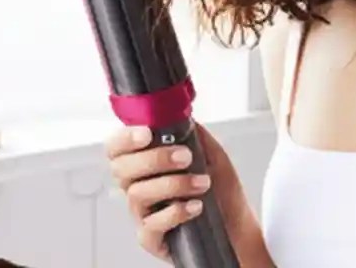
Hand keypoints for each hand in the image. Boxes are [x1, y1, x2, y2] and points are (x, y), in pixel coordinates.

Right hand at [106, 122, 259, 263]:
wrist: (238, 225)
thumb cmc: (221, 191)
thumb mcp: (212, 155)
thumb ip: (194, 134)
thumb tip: (181, 116)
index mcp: (145, 164)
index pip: (117, 148)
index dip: (125, 138)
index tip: (148, 133)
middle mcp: (138, 187)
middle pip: (121, 169)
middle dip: (155, 159)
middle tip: (186, 157)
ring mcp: (142, 214)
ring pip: (136, 194)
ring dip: (173, 184)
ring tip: (202, 183)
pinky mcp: (151, 238)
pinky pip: (150, 225)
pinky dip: (175, 212)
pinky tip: (195, 206)